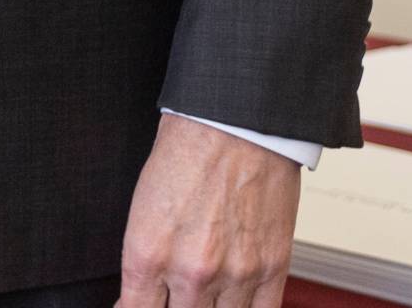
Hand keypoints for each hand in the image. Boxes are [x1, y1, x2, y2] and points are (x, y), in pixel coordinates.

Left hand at [116, 113, 299, 306]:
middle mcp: (191, 271)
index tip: (142, 306)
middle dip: (176, 307)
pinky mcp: (272, 268)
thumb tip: (139, 299)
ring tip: (206, 291)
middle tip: (177, 292)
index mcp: (148, 254)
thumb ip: (144, 263)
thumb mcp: (143, 208)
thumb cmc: (188, 152)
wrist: (236, 121)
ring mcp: (235, 274)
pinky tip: (234, 301)